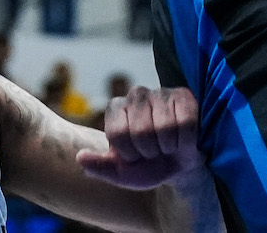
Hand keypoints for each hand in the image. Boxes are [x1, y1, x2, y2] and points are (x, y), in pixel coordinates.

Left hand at [77, 85, 200, 189]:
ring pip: (165, 127)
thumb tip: (80, 157)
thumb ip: (99, 167)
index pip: (118, 133)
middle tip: (152, 151)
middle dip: (149, 151)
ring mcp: (160, 92)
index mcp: (115, 109)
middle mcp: (135, 94)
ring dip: (168, 146)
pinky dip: (185, 140)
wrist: (176, 166)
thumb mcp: (120, 173)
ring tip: (166, 145)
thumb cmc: (145, 167)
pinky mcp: (184, 96)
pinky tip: (181, 139)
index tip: (133, 156)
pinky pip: (186, 123)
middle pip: (142, 130)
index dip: (129, 153)